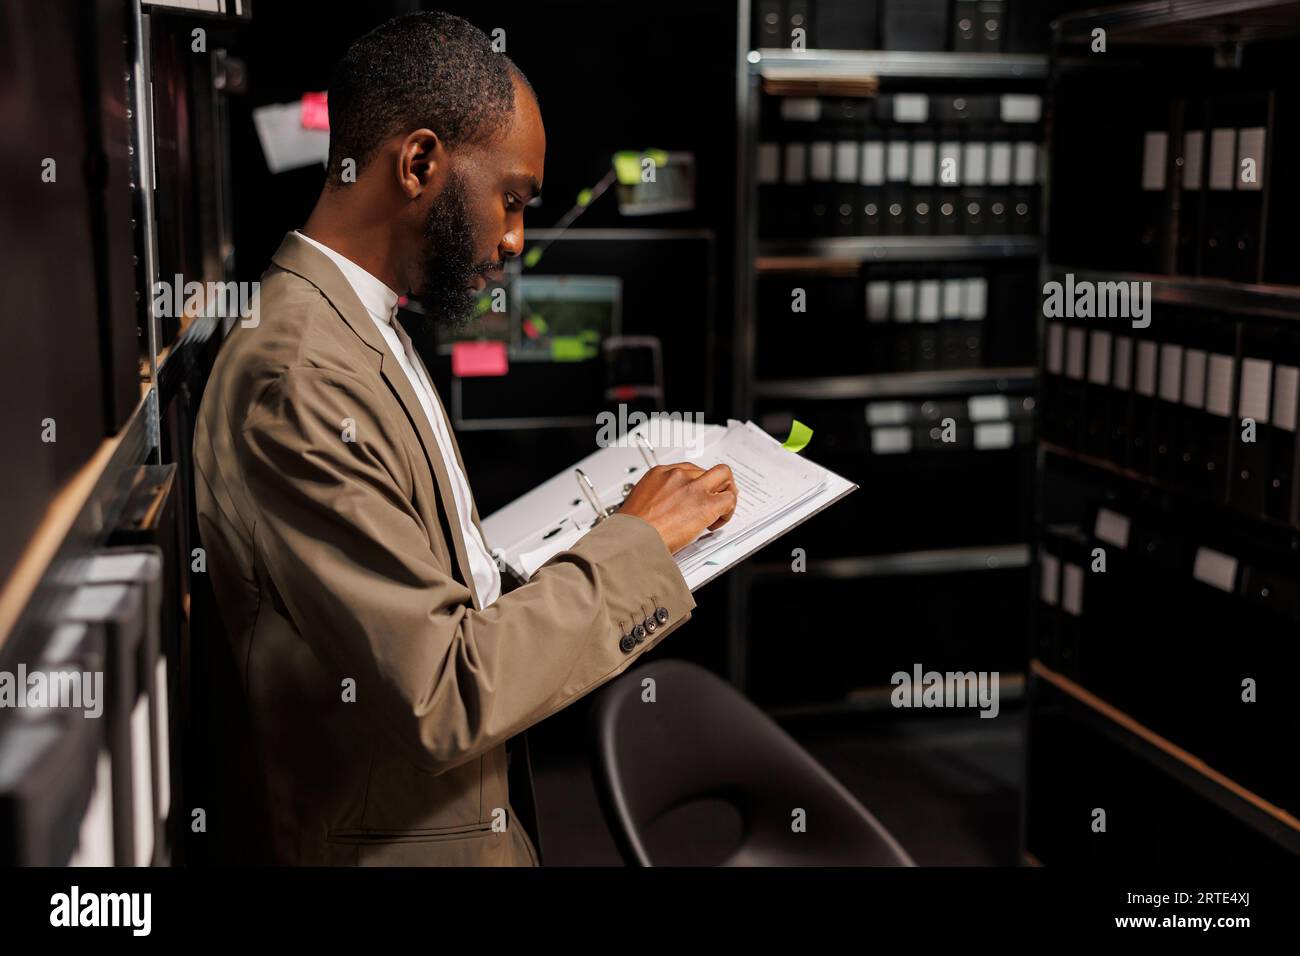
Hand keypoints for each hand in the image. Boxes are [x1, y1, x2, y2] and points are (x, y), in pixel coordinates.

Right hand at [618, 462, 737, 553]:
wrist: (633, 538)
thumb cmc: (632, 529)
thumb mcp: (639, 503)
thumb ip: (657, 499)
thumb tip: (666, 509)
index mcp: (660, 473)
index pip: (689, 469)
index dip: (698, 483)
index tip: (698, 494)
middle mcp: (678, 475)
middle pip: (709, 469)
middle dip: (717, 484)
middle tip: (716, 498)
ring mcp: (693, 487)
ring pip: (724, 477)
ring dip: (726, 493)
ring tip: (720, 511)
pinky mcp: (705, 504)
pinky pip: (728, 500)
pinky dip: (727, 512)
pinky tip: (716, 523)